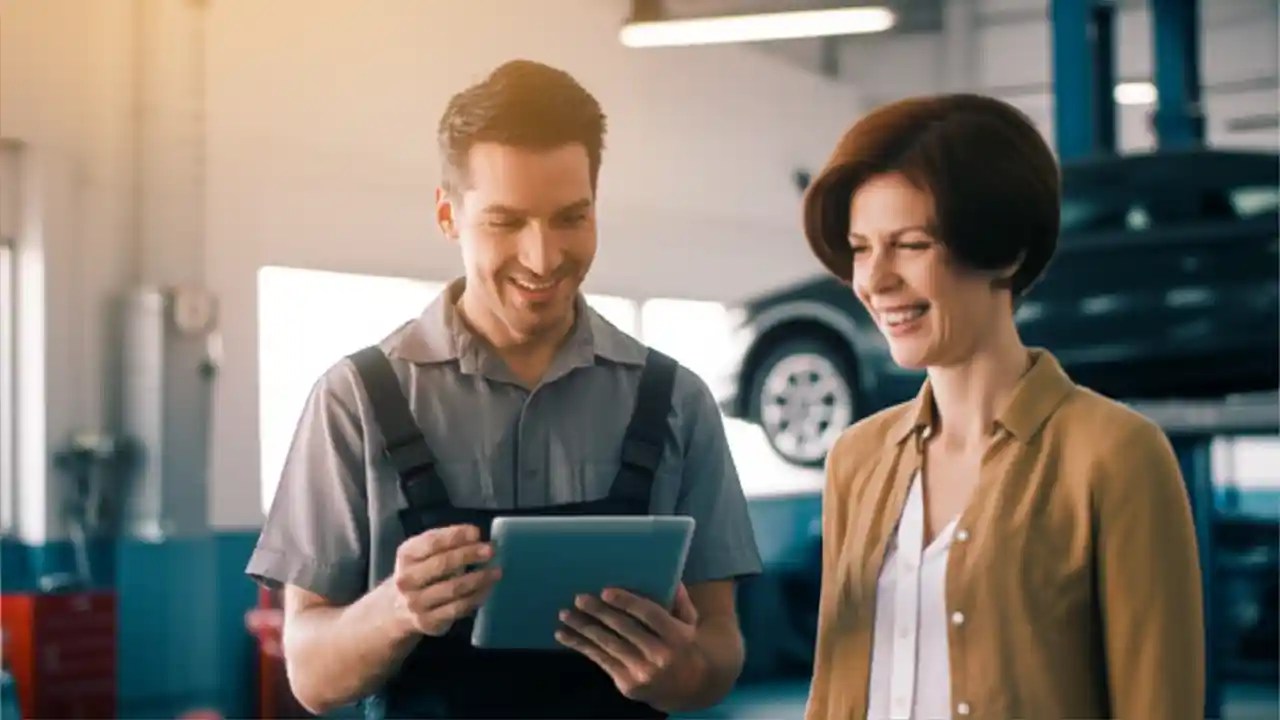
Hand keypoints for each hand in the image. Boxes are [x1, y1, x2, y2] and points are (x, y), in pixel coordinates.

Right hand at [388, 524, 501, 636]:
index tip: (476, 532)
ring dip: (478, 578)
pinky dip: (476, 597)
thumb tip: (475, 534)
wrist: (399, 609)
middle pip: (441, 564)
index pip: (431, 542)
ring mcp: (416, 603)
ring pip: (453, 588)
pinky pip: (458, 608)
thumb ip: (446, 541)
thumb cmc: (420, 572)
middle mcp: (406, 579)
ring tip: (496, 571)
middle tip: (491, 550)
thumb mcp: (423, 552)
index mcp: (406, 555)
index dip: (455, 536)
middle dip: (469, 555)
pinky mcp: (429, 621)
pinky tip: (488, 589)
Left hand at [556, 583, 698, 702]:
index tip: (606, 592)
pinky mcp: (627, 684)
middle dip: (599, 612)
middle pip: (624, 629)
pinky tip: (564, 635)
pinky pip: (600, 660)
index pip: (650, 615)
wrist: (691, 690)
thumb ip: (679, 601)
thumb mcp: (691, 623)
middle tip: (579, 598)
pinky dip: (580, 646)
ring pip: (608, 645)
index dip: (627, 603)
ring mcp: (642, 672)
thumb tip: (668, 575)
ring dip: (583, 628)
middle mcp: (659, 655)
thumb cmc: (687, 647)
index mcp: (677, 636)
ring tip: (565, 614)